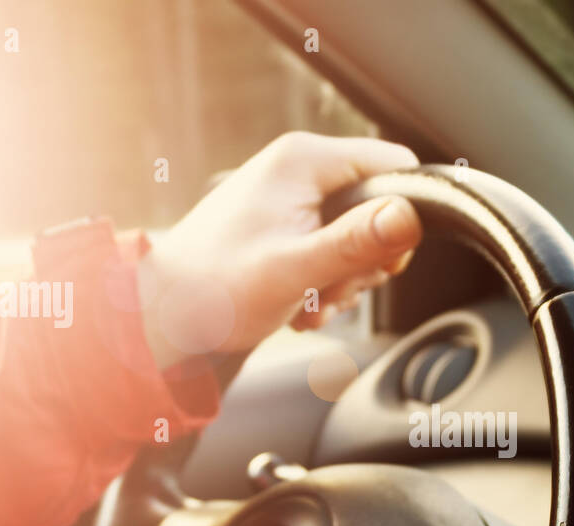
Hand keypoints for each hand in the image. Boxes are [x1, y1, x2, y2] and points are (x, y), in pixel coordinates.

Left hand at [138, 132, 422, 367]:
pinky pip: (332, 255)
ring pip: (358, 240)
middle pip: (379, 209)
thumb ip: (356, 242)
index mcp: (304, 160)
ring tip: (309, 302)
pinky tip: (299, 306)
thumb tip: (411, 217)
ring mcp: (293, 201)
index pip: (394, 164)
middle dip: (366, 261)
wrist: (162, 317)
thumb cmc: (215, 289)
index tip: (383, 261)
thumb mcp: (296, 268)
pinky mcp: (288, 230)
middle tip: (332, 288)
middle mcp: (301, 171)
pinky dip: (325, 287)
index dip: (403, 215)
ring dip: (344, 282)